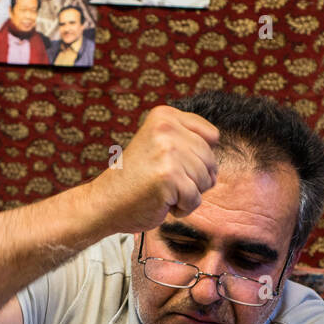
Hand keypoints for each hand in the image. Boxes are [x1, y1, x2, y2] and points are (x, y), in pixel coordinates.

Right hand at [88, 104, 219, 235]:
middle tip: (168, 183)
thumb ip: (186, 137)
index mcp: (165, 115)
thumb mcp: (159, 143)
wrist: (106, 201)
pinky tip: (163, 203)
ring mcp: (168, 152)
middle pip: (211, 160)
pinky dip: (183, 208)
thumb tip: (217, 140)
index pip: (212, 136)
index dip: (199, 159)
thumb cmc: (136, 178)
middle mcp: (166, 128)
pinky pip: (195, 198)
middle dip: (196, 179)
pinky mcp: (169, 177)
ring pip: (206, 180)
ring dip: (188, 194)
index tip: (173, 165)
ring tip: (164, 191)